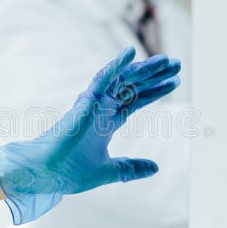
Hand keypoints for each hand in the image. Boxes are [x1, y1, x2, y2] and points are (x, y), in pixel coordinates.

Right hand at [0, 47, 180, 224]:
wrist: (49, 174)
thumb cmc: (71, 171)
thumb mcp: (110, 170)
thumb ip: (131, 168)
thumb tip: (155, 168)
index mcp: (107, 121)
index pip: (136, 100)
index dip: (155, 90)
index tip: (174, 82)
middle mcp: (102, 108)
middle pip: (134, 86)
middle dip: (156, 74)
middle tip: (177, 63)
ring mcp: (95, 103)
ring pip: (124, 79)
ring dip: (145, 68)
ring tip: (167, 59)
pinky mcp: (86, 101)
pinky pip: (103, 79)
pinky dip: (116, 66)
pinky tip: (130, 53)